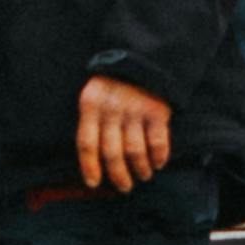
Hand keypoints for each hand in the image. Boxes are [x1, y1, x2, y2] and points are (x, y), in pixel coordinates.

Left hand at [75, 74, 174, 194]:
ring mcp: (135, 108)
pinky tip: (158, 163)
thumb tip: (94, 162)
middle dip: (118, 174)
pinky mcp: (157, 110)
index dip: (89, 166)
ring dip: (140, 169)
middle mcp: (112, 107)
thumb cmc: (115, 85)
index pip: (86, 142)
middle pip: (111, 151)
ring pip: (134, 151)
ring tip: (143, 175)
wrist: (144, 58)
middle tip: (124, 186)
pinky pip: (158, 141)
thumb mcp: (95, 96)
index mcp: (91, 104)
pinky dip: (159, 156)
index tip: (94, 183)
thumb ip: (92, 122)